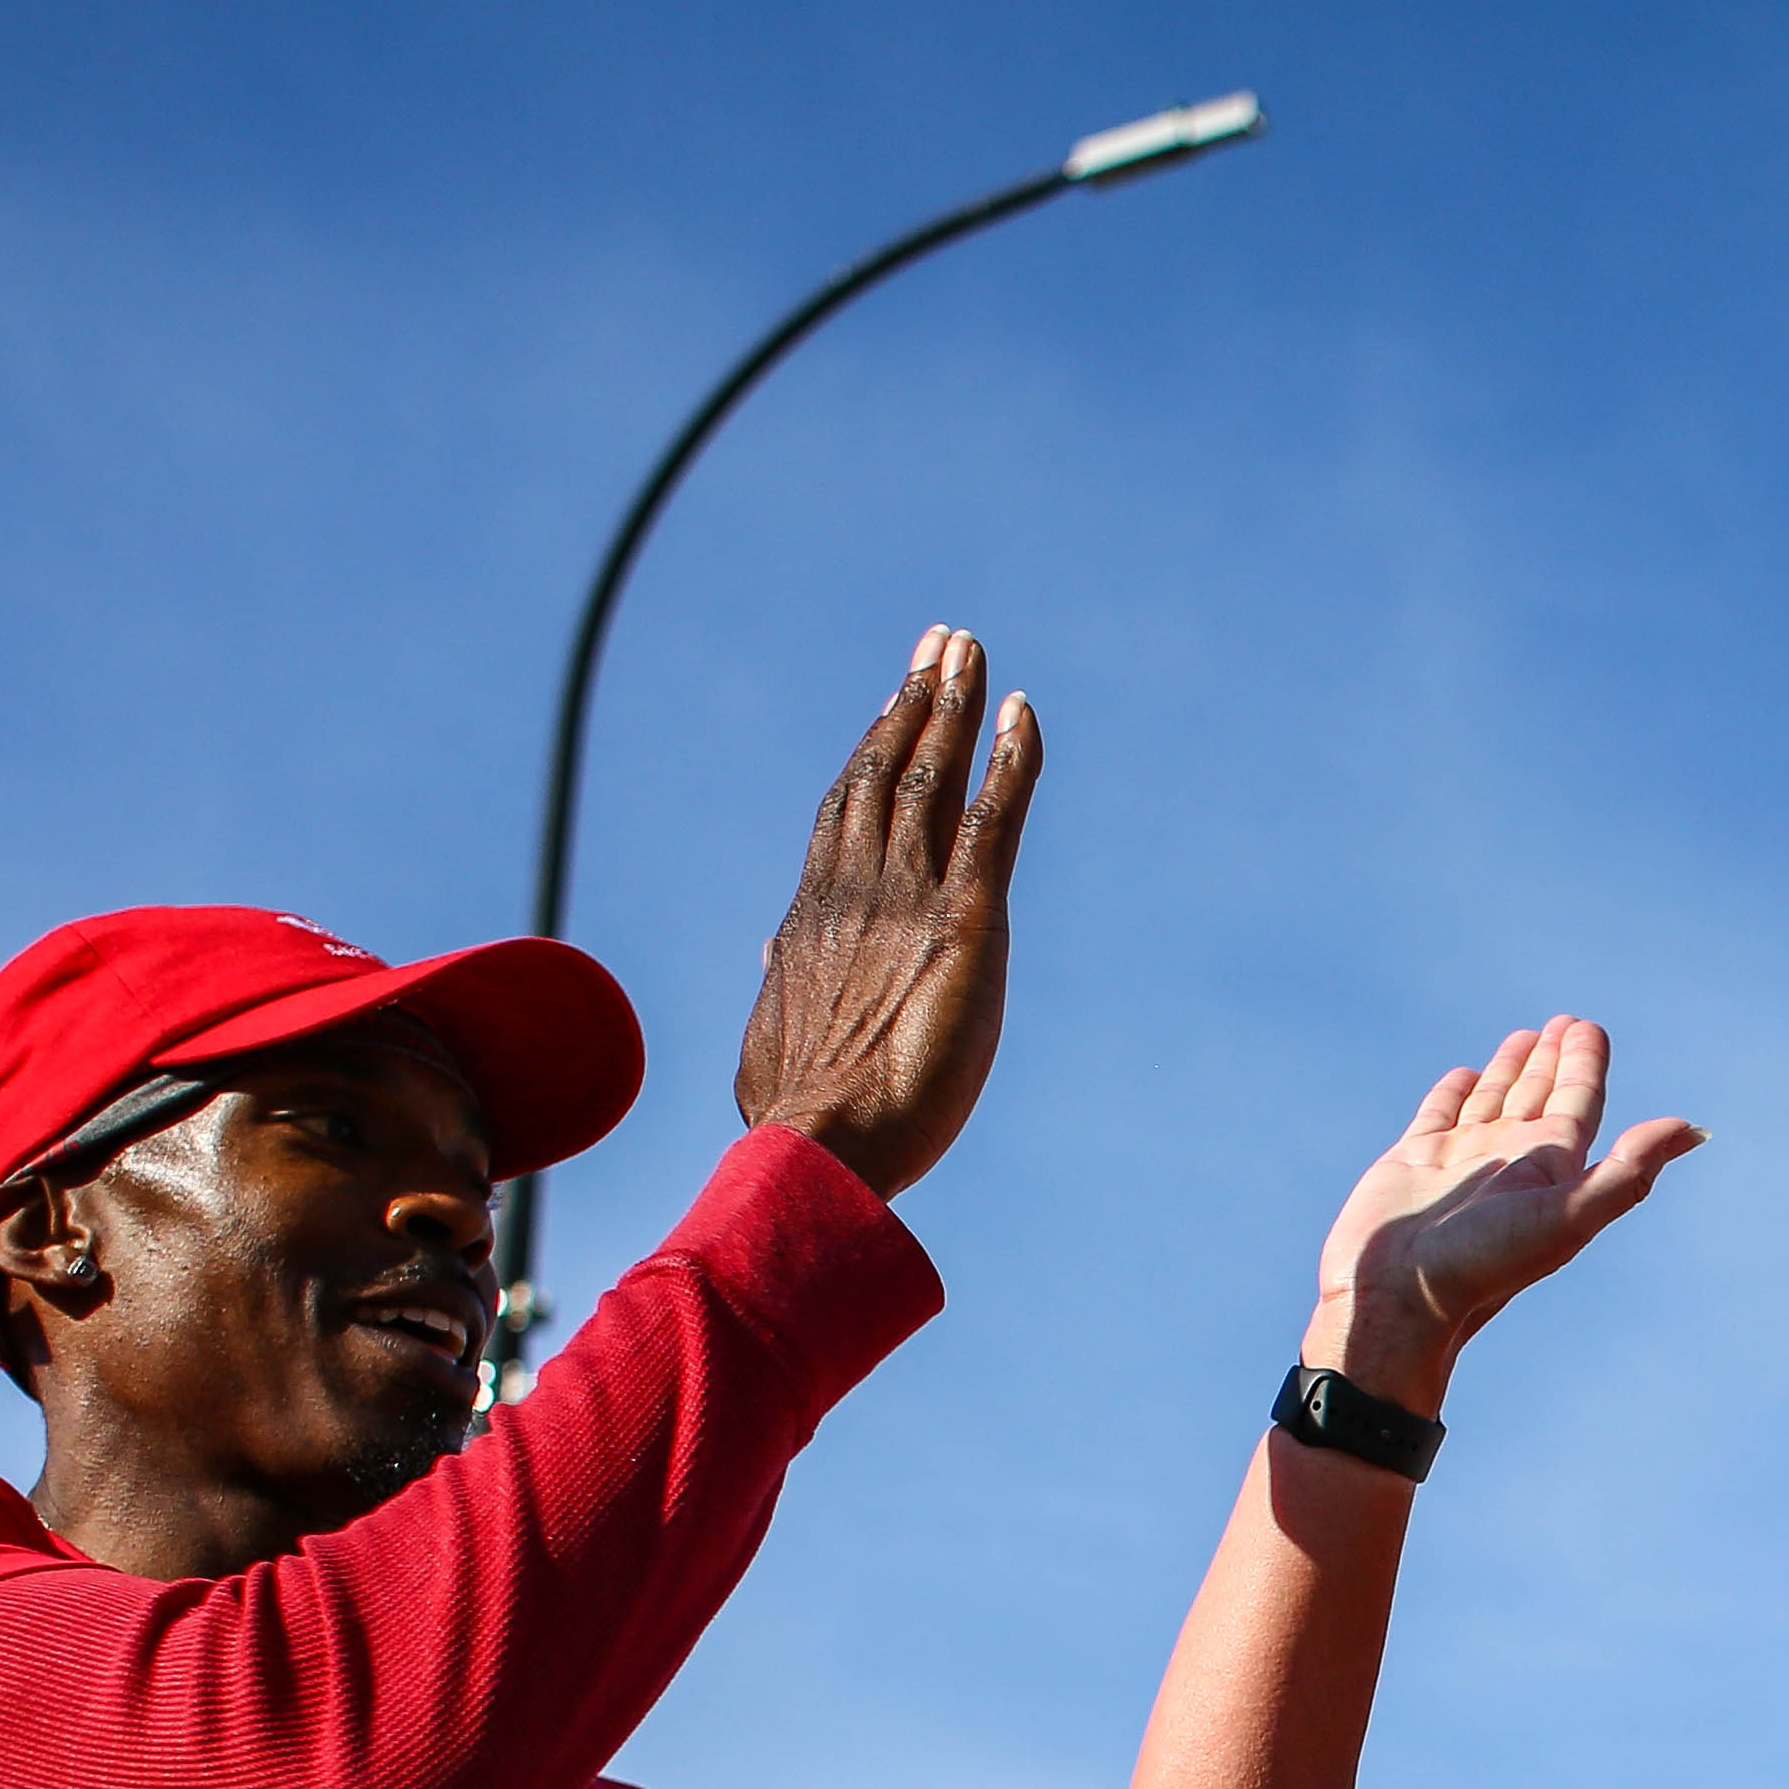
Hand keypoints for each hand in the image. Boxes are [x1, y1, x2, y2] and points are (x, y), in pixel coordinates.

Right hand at [733, 626, 1043, 1200]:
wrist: (822, 1145)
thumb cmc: (797, 1118)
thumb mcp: (773, 1040)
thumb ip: (778, 990)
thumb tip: (766, 960)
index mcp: (813, 919)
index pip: (846, 817)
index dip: (870, 755)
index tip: (892, 709)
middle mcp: (857, 891)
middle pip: (888, 772)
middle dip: (915, 701)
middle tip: (941, 643)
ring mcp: (908, 900)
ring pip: (933, 777)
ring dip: (953, 707)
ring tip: (968, 651)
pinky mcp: (965, 923)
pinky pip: (992, 821)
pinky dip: (1010, 762)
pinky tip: (1022, 715)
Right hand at [1305, 1018, 1700, 1406]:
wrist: (1398, 1297)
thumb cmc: (1483, 1265)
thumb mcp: (1568, 1217)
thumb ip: (1629, 1172)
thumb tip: (1695, 1131)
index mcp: (1550, 1170)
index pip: (1578, 1102)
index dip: (1585, 1063)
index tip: (1588, 1027)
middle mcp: (1510, 1162)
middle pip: (1541, 1095)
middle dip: (1553, 1059)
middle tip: (1564, 1022)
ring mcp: (1461, 1161)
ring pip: (1494, 1100)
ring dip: (1511, 1069)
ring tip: (1524, 1036)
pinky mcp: (1413, 1160)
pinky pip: (1441, 1113)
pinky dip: (1456, 1091)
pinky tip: (1466, 1075)